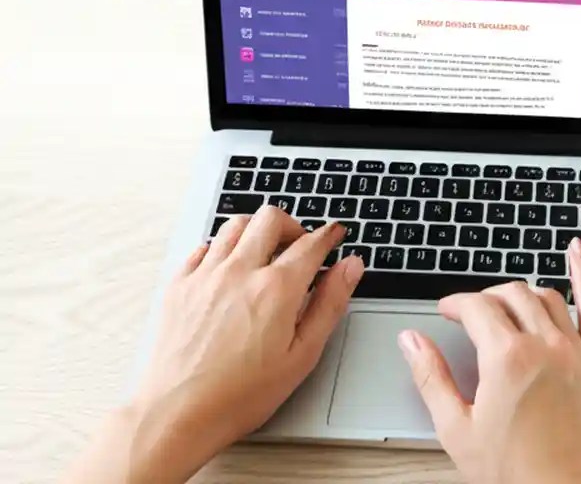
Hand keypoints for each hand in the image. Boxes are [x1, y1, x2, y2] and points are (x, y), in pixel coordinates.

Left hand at [64, 207, 363, 483]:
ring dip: (257, 230)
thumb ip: (329, 304)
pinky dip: (222, 247)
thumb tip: (350, 268)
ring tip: (265, 251)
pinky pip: (203, 247)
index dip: (329, 235)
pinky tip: (229, 267)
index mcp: (276, 289)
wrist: (179, 413)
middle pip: (270, 219)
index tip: (336, 234)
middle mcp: (239, 272)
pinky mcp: (179, 286)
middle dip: (293, 225)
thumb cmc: (241, 394)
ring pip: (235, 225)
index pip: (311, 244)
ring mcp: (205, 276)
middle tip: (300, 244)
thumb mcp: (302, 354)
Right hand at [399, 238, 580, 483]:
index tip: (446, 311)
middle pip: (511, 295)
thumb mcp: (457, 428)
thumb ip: (431, 378)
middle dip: (485, 297)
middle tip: (471, 311)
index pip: (476, 307)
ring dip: (522, 293)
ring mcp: (576, 351)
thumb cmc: (515, 472)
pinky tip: (578, 253)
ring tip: (506, 303)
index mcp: (507, 358)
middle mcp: (545, 345)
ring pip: (547, 297)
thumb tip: (411, 342)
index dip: (455, 304)